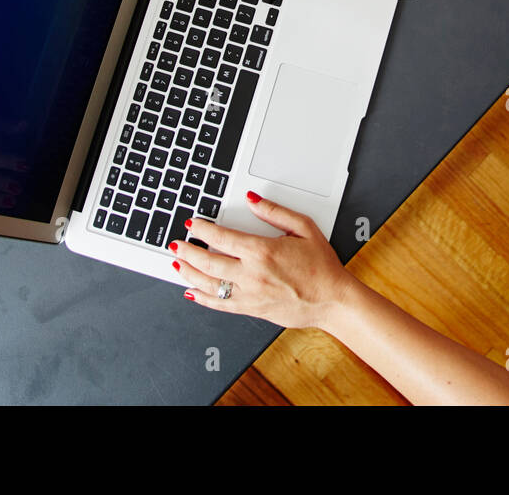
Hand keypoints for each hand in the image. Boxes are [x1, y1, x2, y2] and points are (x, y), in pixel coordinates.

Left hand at [170, 192, 354, 329]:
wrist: (331, 300)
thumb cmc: (321, 267)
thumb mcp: (304, 228)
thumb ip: (275, 211)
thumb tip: (252, 199)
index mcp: (263, 251)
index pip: (221, 237)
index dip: (202, 229)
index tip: (193, 224)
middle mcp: (252, 274)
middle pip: (208, 261)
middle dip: (187, 251)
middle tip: (177, 244)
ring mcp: (250, 294)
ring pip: (209, 284)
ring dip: (188, 273)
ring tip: (177, 264)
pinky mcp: (251, 310)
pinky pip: (220, 305)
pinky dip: (203, 298)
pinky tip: (192, 291)